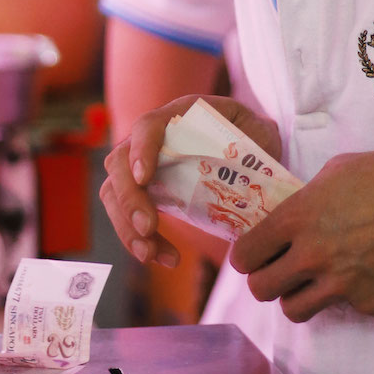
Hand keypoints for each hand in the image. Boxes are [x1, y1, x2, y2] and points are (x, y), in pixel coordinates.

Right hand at [101, 95, 282, 269]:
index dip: (140, 150)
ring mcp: (143, 165)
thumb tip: (248, 157)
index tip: (144, 178)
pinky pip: (127, 215)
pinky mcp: (146, 192)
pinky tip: (166, 258)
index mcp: (179, 115)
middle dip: (129, 198)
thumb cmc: (254, 135)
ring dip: (126, 226)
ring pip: (115, 193)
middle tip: (148, 229)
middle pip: (120, 163)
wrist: (250, 146)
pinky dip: (139, 240)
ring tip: (150, 255)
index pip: (147, 126)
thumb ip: (254, 137)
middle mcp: (153, 137)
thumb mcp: (259, 129)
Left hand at [231, 146, 373, 320]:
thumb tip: (290, 215)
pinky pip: (342, 308)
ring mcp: (341, 284)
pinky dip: (347, 295)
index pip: (246, 255)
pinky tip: (365, 272)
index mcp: (298, 218)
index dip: (247, 256)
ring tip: (315, 280)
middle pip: (261, 289)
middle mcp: (313, 255)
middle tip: (280, 271)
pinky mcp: (369, 303)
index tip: (255, 255)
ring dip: (298, 296)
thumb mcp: (337, 171)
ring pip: (294, 309)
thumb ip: (305, 199)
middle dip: (265, 280)